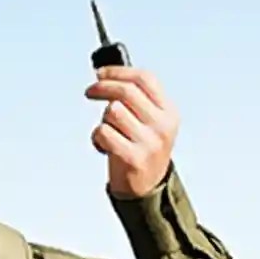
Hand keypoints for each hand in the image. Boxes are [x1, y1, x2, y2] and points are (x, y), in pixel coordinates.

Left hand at [85, 66, 179, 197]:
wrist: (147, 186)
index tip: (100, 73)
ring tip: (109, 130)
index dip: (119, 72)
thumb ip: (137, 100)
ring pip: (113, 111)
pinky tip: (103, 145)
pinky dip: (96, 137)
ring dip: (103, 119)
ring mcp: (149, 142)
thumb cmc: (141, 148)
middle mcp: (162, 125)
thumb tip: (106, 76)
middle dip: (102, 87)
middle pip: (126, 92)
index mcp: (169, 111)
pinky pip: (103, 132)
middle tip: (90, 91)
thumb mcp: (150, 121)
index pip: (145, 79)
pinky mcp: (133, 157)